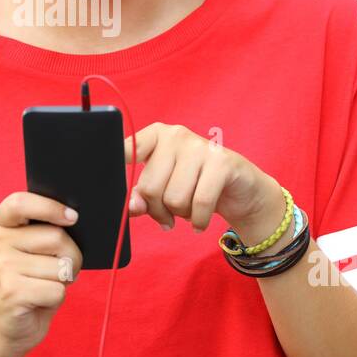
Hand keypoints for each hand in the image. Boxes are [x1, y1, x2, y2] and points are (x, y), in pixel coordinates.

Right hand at [0, 191, 84, 356]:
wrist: (13, 325)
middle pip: (56, 236)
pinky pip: (57, 289)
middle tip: (57, 269)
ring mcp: (0, 267)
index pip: (20, 202)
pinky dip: (57, 298)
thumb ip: (47, 228)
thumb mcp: (36, 248)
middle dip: (70, 255)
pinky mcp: (10, 292)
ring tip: (44, 285)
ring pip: (60, 265)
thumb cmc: (33, 280)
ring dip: (64, 280)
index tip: (72, 218)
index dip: (50, 207)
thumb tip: (74, 218)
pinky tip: (38, 301)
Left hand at [122, 123, 280, 239]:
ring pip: (173, 199)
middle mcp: (176, 135)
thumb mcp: (163, 190)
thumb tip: (130, 206)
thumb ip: (142, 197)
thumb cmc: (194, 187)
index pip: (125, 153)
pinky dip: (198, 221)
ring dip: (181, 215)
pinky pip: (198, 203)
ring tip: (190, 210)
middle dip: (158, 211)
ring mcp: (200, 146)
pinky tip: (200, 222)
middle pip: (149, 187)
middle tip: (169, 215)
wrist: (241, 190)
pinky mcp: (223, 162)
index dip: (116, 176)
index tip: (115, 191)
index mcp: (155, 135)